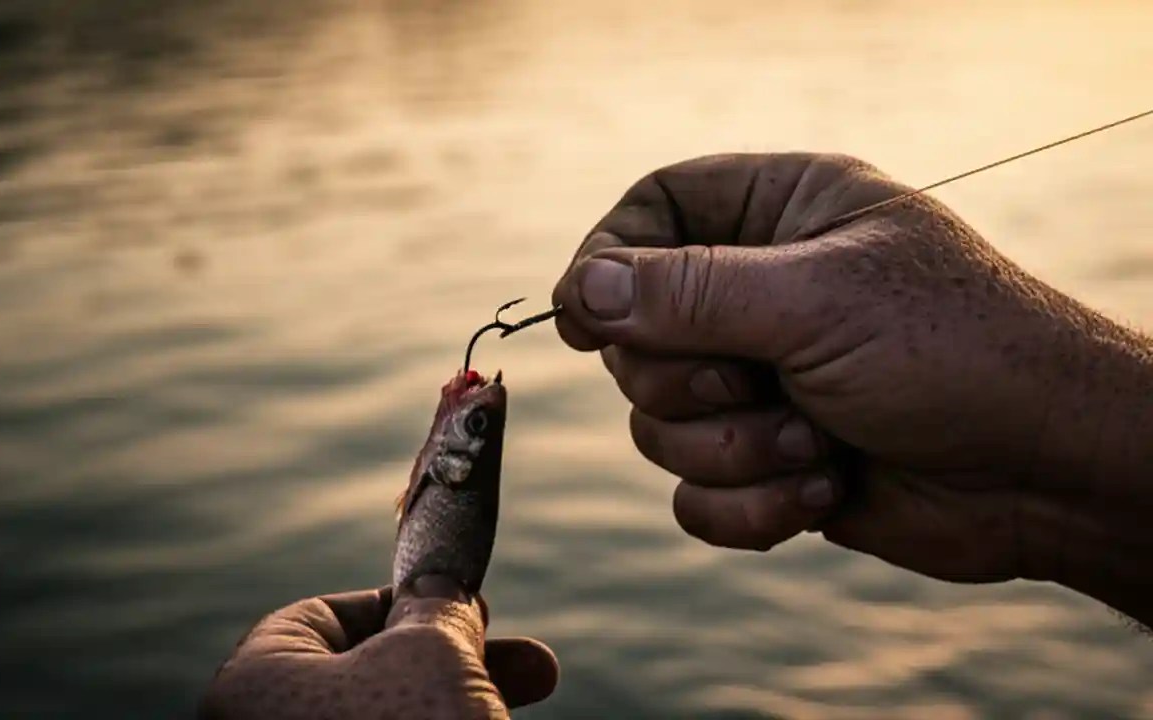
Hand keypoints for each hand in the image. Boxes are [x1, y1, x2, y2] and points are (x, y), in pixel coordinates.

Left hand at [199, 577, 557, 719]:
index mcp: (252, 685)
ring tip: (532, 694)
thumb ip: (435, 607)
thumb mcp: (433, 650)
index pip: (319, 617)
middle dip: (454, 661)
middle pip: (363, 675)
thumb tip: (436, 589)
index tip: (462, 607)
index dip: (398, 602)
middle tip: (531, 665)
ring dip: (458, 705)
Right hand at [552, 154, 1152, 618]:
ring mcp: (762, 380)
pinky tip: (820, 492)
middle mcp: (762, 293)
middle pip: (637, 332)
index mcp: (781, 215)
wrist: (1045, 474)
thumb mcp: (816, 300)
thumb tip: (580, 290)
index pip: (651, 212)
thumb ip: (689, 290)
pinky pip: (694, 493)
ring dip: (733, 448)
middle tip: (761, 383)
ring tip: (817, 443)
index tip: (580, 319)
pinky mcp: (769, 461)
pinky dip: (746, 506)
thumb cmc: (956, 354)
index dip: (606, 260)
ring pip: (658, 422)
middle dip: (691, 381)